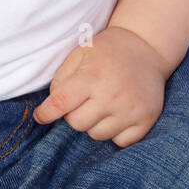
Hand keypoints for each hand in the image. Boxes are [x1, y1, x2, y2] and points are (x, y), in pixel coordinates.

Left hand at [32, 26, 168, 145]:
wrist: (147, 47)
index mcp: (93, 77)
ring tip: (103, 104)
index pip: (60, 104)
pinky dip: (115, 132)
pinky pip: (120, 141)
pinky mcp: (146, 120)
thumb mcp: (80, 54)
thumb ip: (61, 79)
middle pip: (77, 124)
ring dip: (95, 124)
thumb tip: (50, 108)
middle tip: (85, 99)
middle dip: (75, 114)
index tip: (41, 116)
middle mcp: (112, 95)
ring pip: (97, 135)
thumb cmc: (108, 51)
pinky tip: (119, 114)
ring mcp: (131, 110)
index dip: (46, 113)